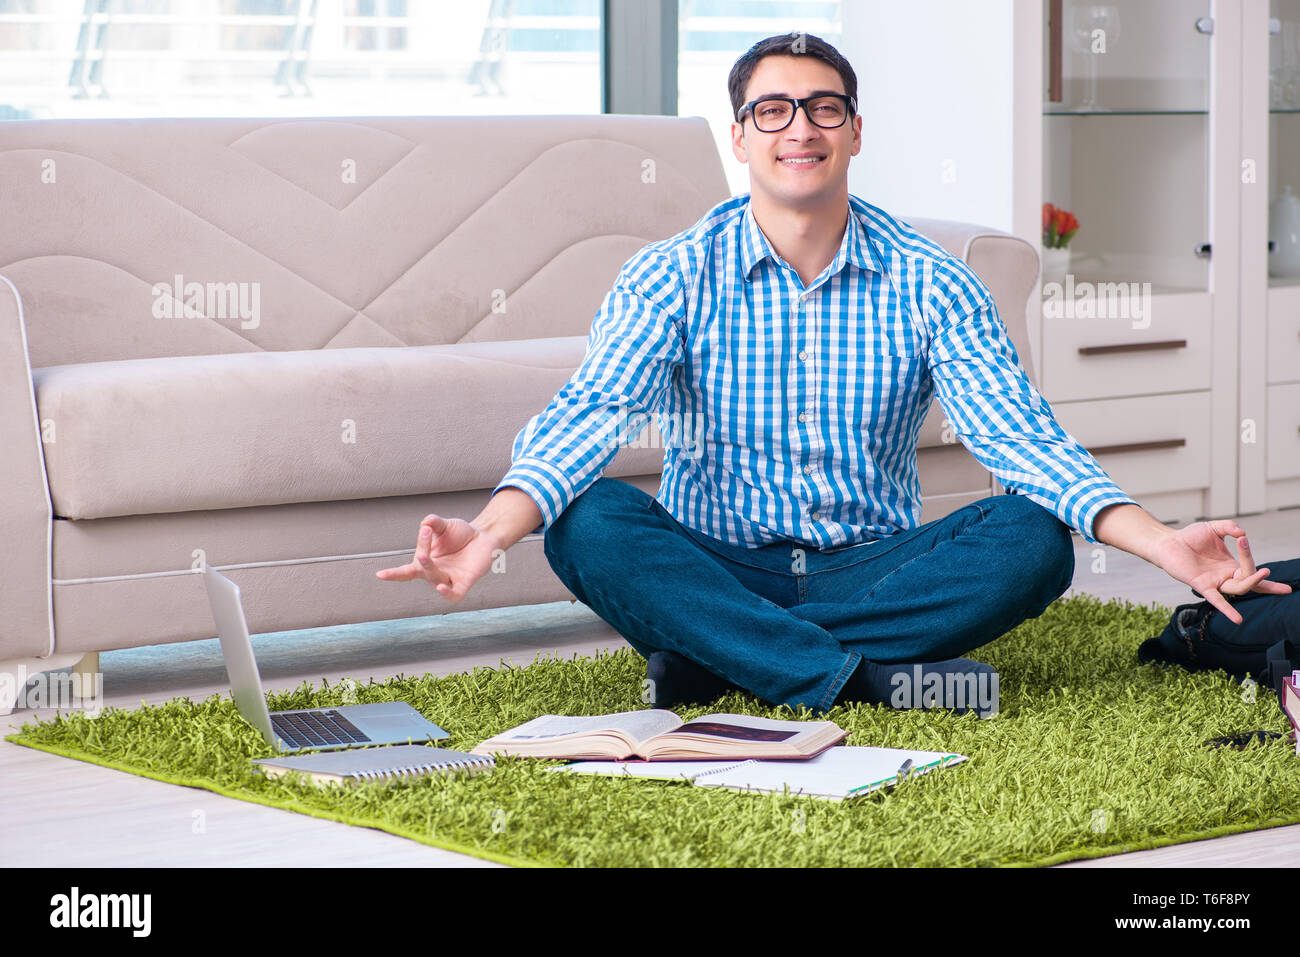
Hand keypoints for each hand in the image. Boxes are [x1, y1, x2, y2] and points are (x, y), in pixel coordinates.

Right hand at [375, 514, 499, 602]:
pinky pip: (454, 594)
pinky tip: (440, 587)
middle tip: (426, 532)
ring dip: (429, 567)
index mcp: (426, 562)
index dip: (393, 575)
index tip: (380, 574)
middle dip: (420, 553)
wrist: (484, 536)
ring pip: (434, 579)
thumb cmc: (460, 533)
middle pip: (421, 569)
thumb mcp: (443, 525)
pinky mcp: (465, 582)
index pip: (406, 572)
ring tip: (426, 554)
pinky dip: (446, 593)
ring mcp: (450, 579)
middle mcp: (435, 573)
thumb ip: (432, 523)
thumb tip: (425, 524)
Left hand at [1151, 519, 1292, 624]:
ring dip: (1251, 582)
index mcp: (1231, 566)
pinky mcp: (1202, 585)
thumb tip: (1242, 533)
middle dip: (1262, 580)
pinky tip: (1238, 620)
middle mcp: (1225, 576)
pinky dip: (1227, 610)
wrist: (1169, 542)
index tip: (1254, 551)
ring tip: (1263, 572)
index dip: (1264, 574)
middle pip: (1250, 582)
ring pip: (1239, 588)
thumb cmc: (1190, 537)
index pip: (1252, 571)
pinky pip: (1216, 600)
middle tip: (1267, 571)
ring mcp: (1214, 582)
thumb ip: (1229, 527)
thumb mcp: (1213, 528)